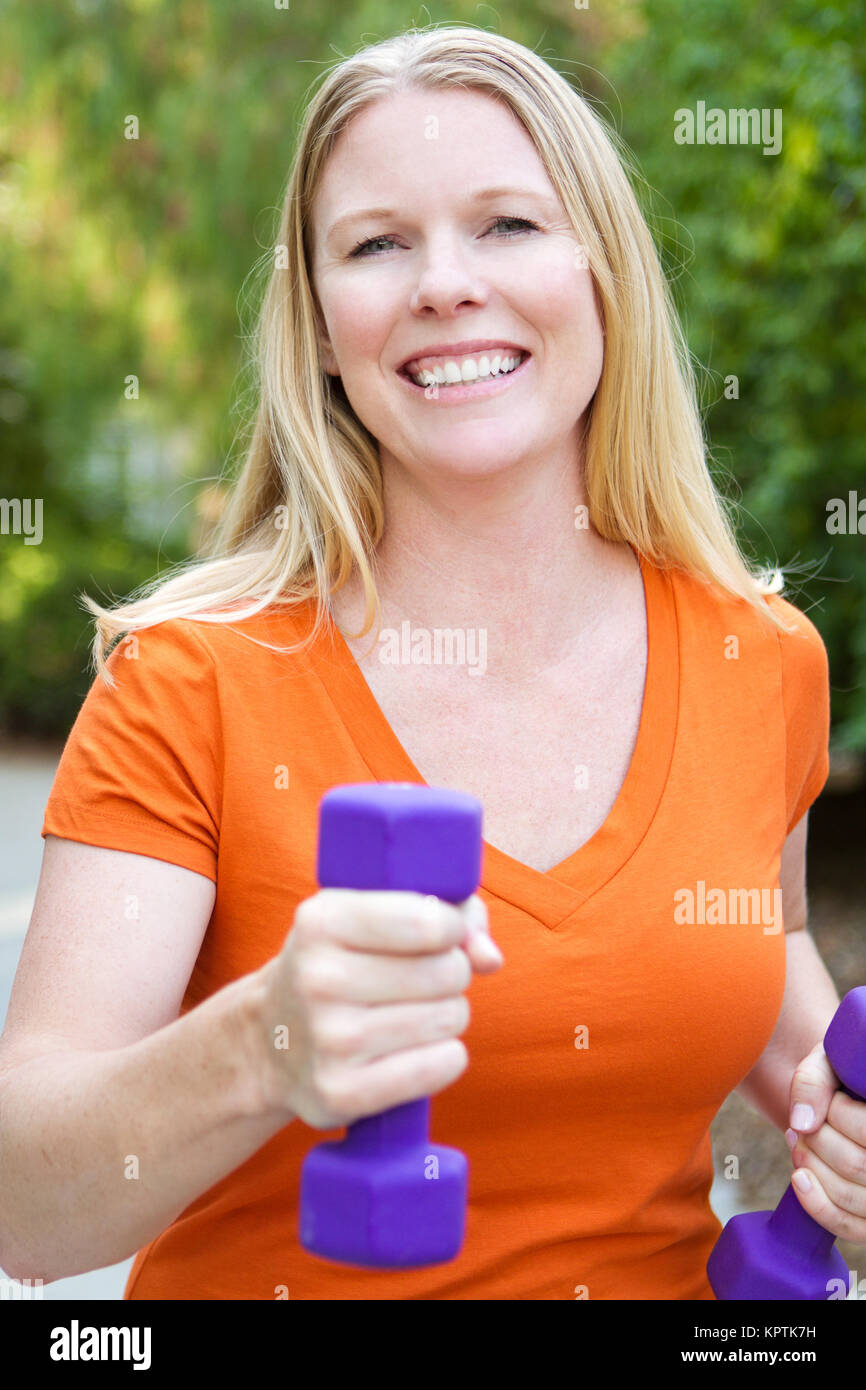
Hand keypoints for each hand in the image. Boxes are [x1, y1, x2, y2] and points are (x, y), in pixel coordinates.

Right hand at [254, 889, 502, 1127]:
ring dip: (447, 1015)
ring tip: (411, 1014)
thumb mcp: (376, 915)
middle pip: (448, 971)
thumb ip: (452, 914)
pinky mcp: (340, 1093)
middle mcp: (319, 977)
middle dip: (451, 974)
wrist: (270, 1039)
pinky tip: (416, 1050)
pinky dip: (445, 1058)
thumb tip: (490, 958)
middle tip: (419, 982)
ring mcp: (328, 1040)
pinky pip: (441, 1066)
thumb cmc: (344, 962)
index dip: (453, 930)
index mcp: (323, 920)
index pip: (432, 921)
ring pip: (451, 1018)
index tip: (437, 937)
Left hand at [785, 1041, 865, 1244]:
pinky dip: (816, 1206)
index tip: (827, 1100)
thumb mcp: (830, 1061)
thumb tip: (801, 1124)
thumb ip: (813, 1081)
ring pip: (849, 1195)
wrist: (848, 1096)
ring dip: (810, 1165)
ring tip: (798, 1140)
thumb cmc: (841, 1076)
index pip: (865, 1130)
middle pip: (855, 1165)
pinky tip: (798, 1178)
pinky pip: (849, 1227)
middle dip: (816, 1141)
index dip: (835, 1112)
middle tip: (803, 1124)